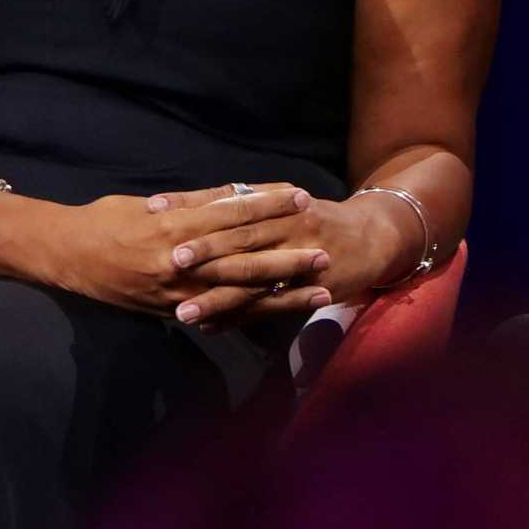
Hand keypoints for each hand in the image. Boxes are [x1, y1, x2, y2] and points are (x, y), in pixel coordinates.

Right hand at [18, 189, 319, 322]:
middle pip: (243, 259)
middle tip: (326, 252)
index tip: (301, 197)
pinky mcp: (172, 312)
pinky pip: (220, 316)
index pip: (232, 214)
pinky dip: (253, 316)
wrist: (65, 255)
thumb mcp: (152, 202)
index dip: (269, 206)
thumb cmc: (108, 219)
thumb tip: (240, 196)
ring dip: (282, 296)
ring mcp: (176, 293)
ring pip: (239, 295)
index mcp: (173, 226)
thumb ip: (196, 203)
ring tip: (321, 292)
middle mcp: (178, 263)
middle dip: (287, 258)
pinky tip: (282, 316)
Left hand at [147, 183, 425, 330]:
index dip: (190, 203)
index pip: (226, 199)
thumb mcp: (285, 201)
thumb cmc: (317, 219)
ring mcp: (302, 257)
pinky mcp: (312, 286)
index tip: (153, 208)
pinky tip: (212, 328)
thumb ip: (245, 203)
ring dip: (217, 296)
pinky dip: (240, 317)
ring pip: (253, 278)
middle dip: (205, 250)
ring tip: (182, 312)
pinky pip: (270, 306)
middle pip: (240, 238)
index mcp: (276, 200)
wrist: (374, 236)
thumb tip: (190, 209)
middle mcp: (289, 224)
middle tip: (170, 260)